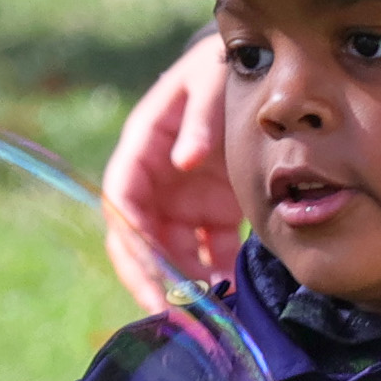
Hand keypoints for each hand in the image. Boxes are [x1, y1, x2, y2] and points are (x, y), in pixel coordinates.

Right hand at [101, 31, 240, 309]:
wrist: (260, 69)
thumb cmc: (221, 72)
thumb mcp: (209, 84)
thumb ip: (199, 119)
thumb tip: (183, 161)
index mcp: (142, 147)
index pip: (121, 198)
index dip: (130, 235)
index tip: (148, 265)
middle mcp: (155, 180)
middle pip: (138, 238)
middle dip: (150, 276)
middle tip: (170, 310)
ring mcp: (182, 200)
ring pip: (171, 253)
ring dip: (184, 282)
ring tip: (206, 310)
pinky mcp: (211, 211)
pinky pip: (208, 250)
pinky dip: (218, 272)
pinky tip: (233, 293)